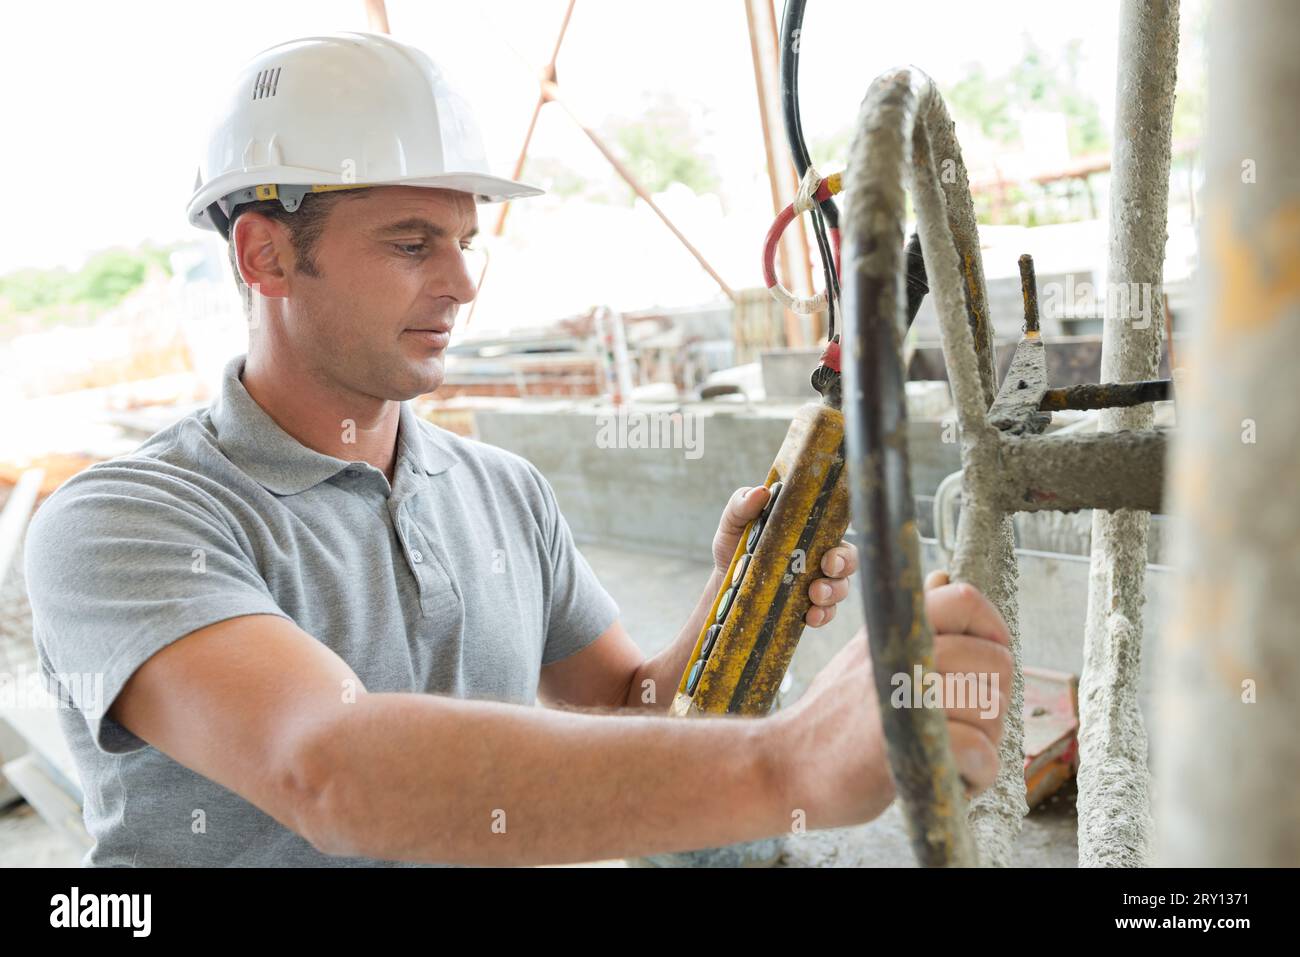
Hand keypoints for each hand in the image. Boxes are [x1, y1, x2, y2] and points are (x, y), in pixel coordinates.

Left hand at [711, 486, 858, 626]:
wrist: (721, 586)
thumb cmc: (733, 546)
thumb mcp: (733, 522)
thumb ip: (742, 504)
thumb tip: (761, 492)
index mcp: (806, 531)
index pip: (835, 526)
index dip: (843, 529)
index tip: (830, 543)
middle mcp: (817, 555)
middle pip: (848, 557)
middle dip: (844, 562)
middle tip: (828, 566)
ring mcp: (816, 582)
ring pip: (841, 586)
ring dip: (834, 590)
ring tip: (816, 594)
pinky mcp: (808, 607)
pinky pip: (827, 612)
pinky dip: (824, 614)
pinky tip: (812, 615)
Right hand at [767, 570, 1012, 830]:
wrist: (785, 766)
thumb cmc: (833, 718)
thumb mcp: (864, 656)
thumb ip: (908, 625)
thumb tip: (943, 576)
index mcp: (891, 627)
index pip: (966, 599)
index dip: (992, 633)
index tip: (984, 668)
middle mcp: (896, 650)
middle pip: (996, 660)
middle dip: (995, 702)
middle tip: (966, 728)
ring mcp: (898, 693)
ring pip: (990, 707)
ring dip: (987, 743)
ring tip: (952, 756)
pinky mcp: (900, 741)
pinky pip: (978, 750)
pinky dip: (976, 774)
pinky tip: (952, 778)